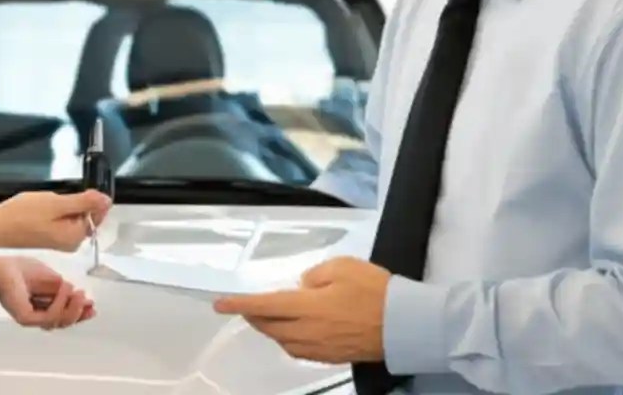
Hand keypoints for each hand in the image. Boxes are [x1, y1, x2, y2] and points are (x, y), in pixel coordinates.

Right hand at [0, 189, 110, 250]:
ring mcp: (60, 242)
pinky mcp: (50, 237)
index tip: (70, 195)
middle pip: (84, 214)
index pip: (97, 213)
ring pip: (71, 214)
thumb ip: (85, 202)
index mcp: (76, 237)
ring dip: (61, 206)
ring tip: (43, 206)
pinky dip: (53, 211)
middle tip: (51, 202)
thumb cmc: (24, 215)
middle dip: (71, 202)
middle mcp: (71, 243)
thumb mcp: (58, 204)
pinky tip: (39, 210)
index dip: (87, 199)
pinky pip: (61, 219)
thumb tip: (107, 200)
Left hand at [0, 256, 94, 330]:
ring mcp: (31, 319)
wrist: (0, 268)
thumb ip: (63, 288)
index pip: (65, 315)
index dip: (80, 312)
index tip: (92, 306)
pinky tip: (64, 289)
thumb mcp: (50, 278)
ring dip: (72, 307)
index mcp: (43, 307)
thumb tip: (78, 294)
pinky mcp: (26, 319)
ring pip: (59, 322)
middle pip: (64, 322)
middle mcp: (37, 316)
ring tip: (77, 292)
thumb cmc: (20, 270)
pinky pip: (49, 316)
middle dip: (79, 313)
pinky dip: (60, 303)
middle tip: (88, 302)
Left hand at [212, 256, 389, 363]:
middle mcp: (306, 331)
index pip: (263, 306)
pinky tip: (294, 330)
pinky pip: (298, 349)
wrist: (403, 324)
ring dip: (270, 328)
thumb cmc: (374, 291)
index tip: (219, 303)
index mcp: (306, 307)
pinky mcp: (330, 356)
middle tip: (246, 306)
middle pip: (268, 326)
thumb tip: (302, 287)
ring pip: (282, 340)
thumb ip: (314, 275)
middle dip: (253, 316)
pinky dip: (288, 339)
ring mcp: (318, 347)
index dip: (239, 304)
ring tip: (269, 316)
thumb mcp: (342, 266)